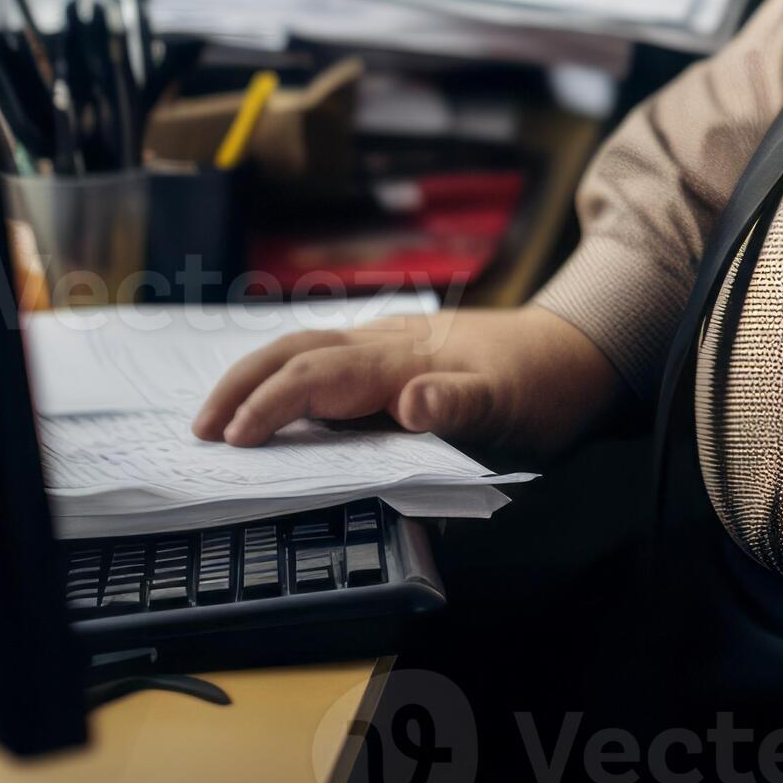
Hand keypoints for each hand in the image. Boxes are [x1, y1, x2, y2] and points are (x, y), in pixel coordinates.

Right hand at [191, 306, 618, 457]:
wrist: (581, 347)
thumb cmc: (545, 381)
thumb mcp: (513, 402)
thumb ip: (461, 404)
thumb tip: (411, 405)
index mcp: (404, 356)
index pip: (318, 377)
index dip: (270, 406)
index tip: (234, 440)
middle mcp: (387, 342)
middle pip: (295, 352)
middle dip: (242, 385)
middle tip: (201, 429)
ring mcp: (390, 344)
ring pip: (306, 349)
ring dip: (257, 378)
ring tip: (221, 417)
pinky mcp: (397, 354)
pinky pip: (329, 360)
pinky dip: (288, 378)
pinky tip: (275, 402)